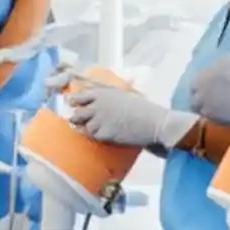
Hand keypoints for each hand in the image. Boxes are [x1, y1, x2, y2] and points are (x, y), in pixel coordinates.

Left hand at [68, 85, 196, 147]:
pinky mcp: (105, 133)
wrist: (155, 123)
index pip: (78, 96)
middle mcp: (98, 105)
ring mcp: (100, 119)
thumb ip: (108, 95)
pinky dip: (98, 136)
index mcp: (103, 93)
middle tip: (82, 122)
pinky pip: (94, 136)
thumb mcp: (124, 94)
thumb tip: (96, 97)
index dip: (74, 102)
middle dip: (77, 118)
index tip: (74, 106)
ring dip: (88, 129)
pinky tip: (107, 135)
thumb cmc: (144, 108)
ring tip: (98, 129)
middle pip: (76, 113)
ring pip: (83, 126)